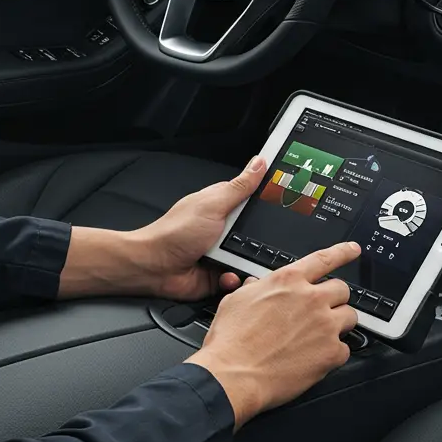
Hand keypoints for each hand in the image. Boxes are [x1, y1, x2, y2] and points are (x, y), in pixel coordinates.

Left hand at [133, 155, 269, 300]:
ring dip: (248, 261)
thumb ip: (240, 187)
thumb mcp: (213, 205)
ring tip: (237, 259)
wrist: (153, 268)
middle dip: (263, 239)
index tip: (287, 203)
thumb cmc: (174, 232)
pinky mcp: (222, 273)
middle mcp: (226, 228)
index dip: (270, 201)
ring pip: (254, 256)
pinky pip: (241, 276)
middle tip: (258, 239)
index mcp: (224, 206)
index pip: (255, 198)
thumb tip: (259, 163)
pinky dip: (235, 278)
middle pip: (260, 231)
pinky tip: (226, 274)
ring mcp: (224, 251)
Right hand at [188, 242, 361, 427]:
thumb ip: (257, 288)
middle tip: (320, 313)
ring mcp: (324, 325)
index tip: (352, 250)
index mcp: (288, 281)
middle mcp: (311, 299)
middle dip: (333, 300)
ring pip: (350, 317)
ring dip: (338, 324)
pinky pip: (345, 349)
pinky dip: (333, 354)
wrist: (233, 375)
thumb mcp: (237, 300)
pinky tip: (314, 358)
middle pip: (342, 290)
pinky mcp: (331, 352)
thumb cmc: (231, 341)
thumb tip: (260, 285)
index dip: (342, 252)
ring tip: (318, 336)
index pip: (324, 259)